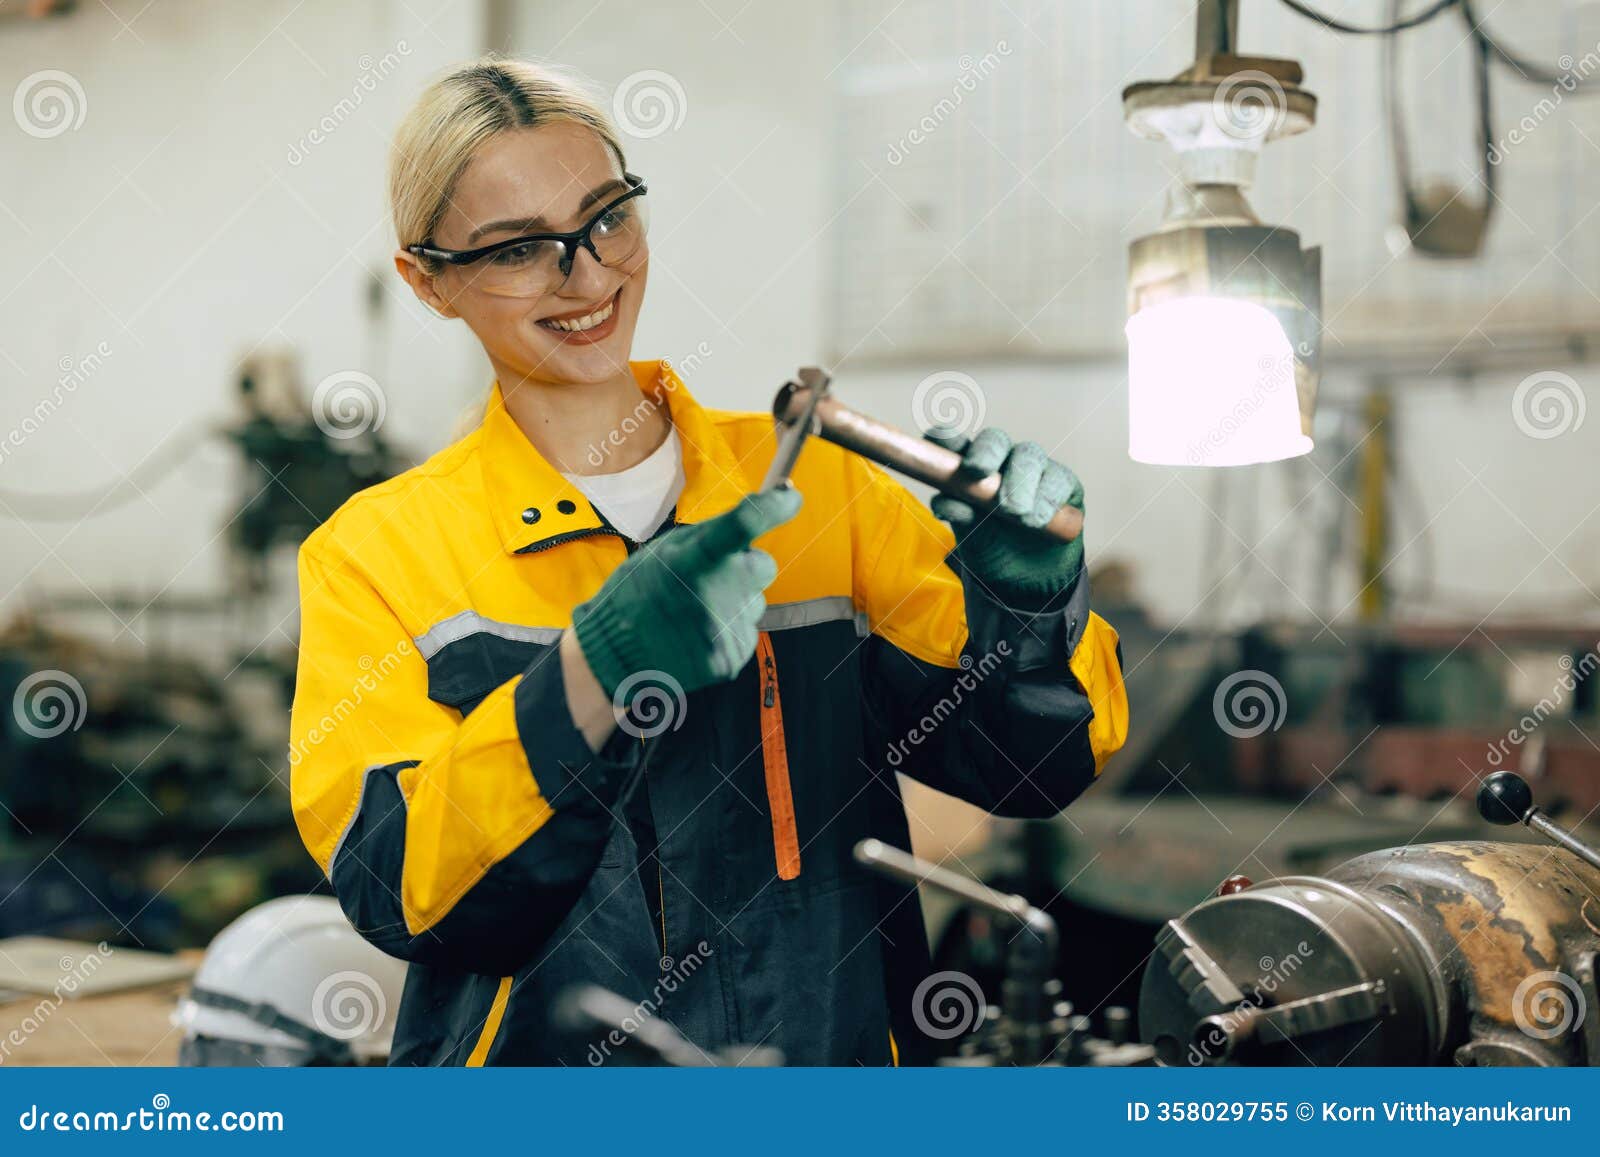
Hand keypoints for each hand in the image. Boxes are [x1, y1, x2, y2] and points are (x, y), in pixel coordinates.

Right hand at [571, 488, 801, 703]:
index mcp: (694, 559)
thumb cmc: (639, 592)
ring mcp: (725, 630)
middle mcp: (716, 593)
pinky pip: (745, 632)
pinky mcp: (731, 658)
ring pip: (755, 602)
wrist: (613, 656)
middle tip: (711, 576)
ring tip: (694, 612)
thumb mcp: (664, 551)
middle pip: (764, 566)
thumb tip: (760, 511)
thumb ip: (711, 536)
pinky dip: (728, 631)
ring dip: (735, 601)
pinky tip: (697, 635)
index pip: (747, 522)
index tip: (790, 496)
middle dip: (746, 566)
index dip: (777, 506)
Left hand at [924, 427, 1083, 608]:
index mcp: (969, 468)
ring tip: (1015, 513)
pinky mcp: (1063, 481)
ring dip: (1020, 482)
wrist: (1026, 579)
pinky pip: (1058, 478)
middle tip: (978, 472)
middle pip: (994, 440)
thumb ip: (957, 514)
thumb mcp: (969, 535)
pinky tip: (1037, 520)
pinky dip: (1047, 498)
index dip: (948, 438)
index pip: (955, 442)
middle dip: (986, 452)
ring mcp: (1033, 468)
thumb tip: (942, 502)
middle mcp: (1000, 461)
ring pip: (1028, 455)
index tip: (944, 445)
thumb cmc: (993, 548)